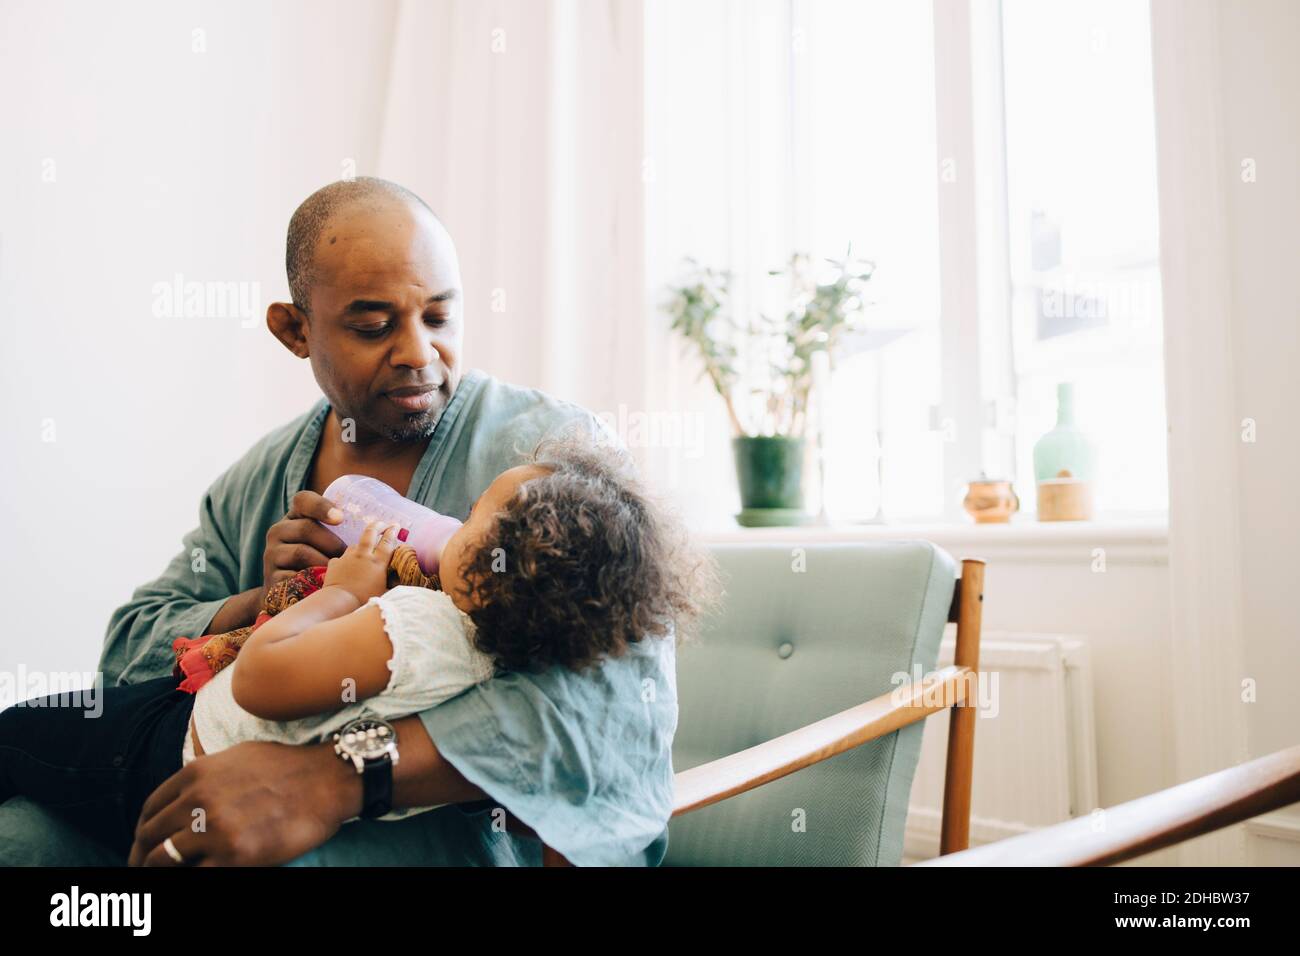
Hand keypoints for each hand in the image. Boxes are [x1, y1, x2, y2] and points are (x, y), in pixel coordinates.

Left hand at [129, 740, 360, 866]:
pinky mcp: (233, 855)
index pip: (149, 808)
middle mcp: (198, 800)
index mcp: (195, 774)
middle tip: (142, 869)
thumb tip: (186, 794)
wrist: (326, 781)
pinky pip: (195, 875)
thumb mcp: (237, 757)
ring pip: (163, 860)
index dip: (142, 830)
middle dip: (141, 856)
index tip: (144, 843)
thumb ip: (205, 775)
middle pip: (149, 836)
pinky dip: (189, 877)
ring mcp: (214, 829)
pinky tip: (195, 875)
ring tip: (163, 878)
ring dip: (158, 872)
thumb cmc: (288, 767)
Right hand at [262, 491, 348, 599]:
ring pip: (302, 553)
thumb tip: (388, 527)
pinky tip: (324, 585)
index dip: (322, 506)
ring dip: (326, 563)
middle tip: (349, 556)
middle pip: (307, 528)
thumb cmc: (317, 561)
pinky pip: (295, 576)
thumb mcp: (325, 541)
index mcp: (294, 517)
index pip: (303, 500)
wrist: (287, 593)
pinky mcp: (271, 576)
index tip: (341, 518)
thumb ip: (343, 530)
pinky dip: (313, 581)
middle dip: (333, 543)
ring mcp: (271, 553)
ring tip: (340, 572)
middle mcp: (278, 530)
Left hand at [323, 520, 398, 603]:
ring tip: (365, 549)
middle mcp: (363, 555)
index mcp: (378, 562)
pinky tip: (346, 566)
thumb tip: (399, 580)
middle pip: (371, 532)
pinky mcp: (336, 563)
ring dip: (362, 544)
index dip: (393, 531)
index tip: (396, 525)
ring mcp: (348, 557)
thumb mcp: (385, 593)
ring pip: (356, 544)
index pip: (387, 541)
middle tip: (383, 523)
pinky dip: (346, 560)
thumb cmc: (364, 600)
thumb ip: (392, 583)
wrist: (339, 601)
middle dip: (378, 525)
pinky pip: (342, 558)